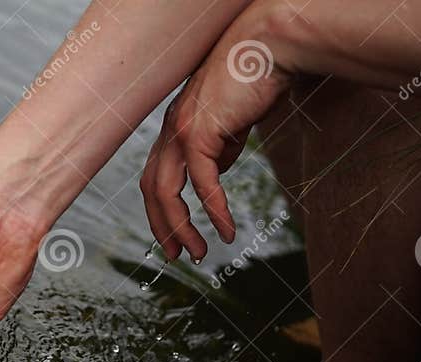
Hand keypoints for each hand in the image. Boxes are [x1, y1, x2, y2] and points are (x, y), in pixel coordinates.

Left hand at [140, 2, 292, 260]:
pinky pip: (202, 183)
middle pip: (151, 190)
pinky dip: (213, 210)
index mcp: (174, 129)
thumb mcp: (232, 123)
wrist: (269, 47)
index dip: (160, 211)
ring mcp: (181, 130)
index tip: (173, 237)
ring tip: (200, 252)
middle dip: (162, 227)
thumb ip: (220, 148)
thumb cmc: (255, 81)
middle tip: (177, 255)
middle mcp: (170, 131)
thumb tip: (215, 173)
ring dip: (182, 227)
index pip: (154, 178)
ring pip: (167, 192)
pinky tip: (226, 229)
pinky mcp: (202, 131)